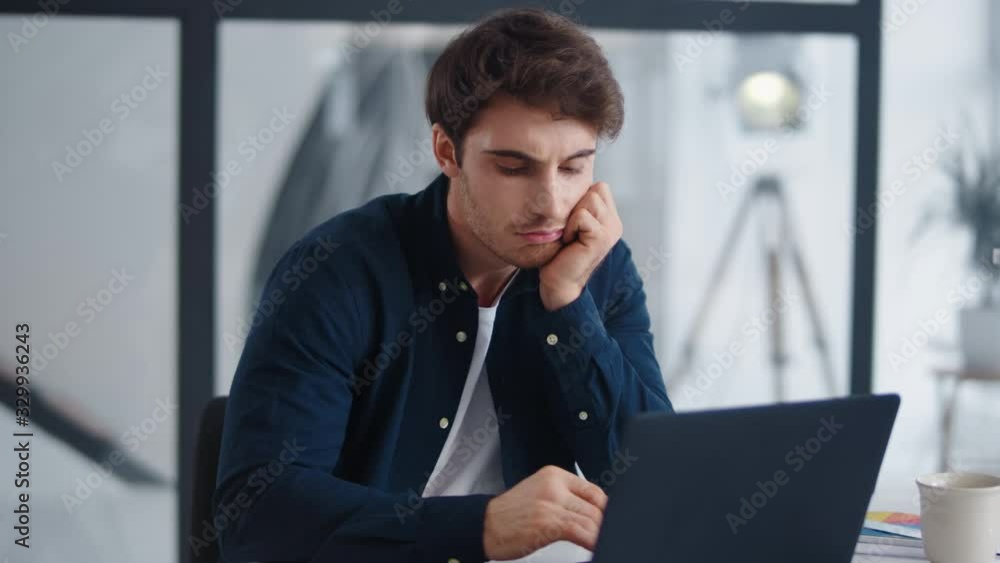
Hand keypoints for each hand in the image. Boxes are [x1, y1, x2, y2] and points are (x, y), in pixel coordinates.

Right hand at [482, 465, 607, 560]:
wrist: (484, 525)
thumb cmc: (510, 514)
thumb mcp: (540, 493)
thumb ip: (565, 498)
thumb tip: (592, 513)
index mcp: (554, 475)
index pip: (594, 491)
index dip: (606, 509)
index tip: (609, 521)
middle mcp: (554, 486)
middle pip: (595, 506)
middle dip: (604, 524)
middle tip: (607, 535)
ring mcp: (552, 504)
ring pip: (591, 520)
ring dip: (600, 535)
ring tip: (602, 543)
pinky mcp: (549, 524)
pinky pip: (581, 532)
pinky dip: (592, 541)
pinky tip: (593, 547)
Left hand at [538, 182, 622, 310]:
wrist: (558, 282)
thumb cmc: (559, 253)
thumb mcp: (572, 223)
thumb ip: (580, 205)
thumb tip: (569, 181)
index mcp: (610, 219)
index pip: (600, 187)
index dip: (581, 198)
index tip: (572, 222)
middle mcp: (615, 224)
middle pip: (596, 189)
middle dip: (578, 205)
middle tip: (571, 229)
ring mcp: (611, 230)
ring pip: (590, 199)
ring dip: (573, 216)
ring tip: (570, 235)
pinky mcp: (601, 237)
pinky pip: (582, 215)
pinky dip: (570, 226)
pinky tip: (569, 241)